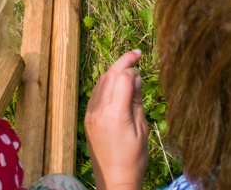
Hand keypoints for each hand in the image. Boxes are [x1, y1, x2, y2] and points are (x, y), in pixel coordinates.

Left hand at [84, 49, 147, 189]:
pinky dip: (106, 83)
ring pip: (101, 81)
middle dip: (123, 61)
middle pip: (109, 74)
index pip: (122, 77)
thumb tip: (135, 76)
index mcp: (115, 114)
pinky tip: (116, 83)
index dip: (133, 68)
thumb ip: (136, 100)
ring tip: (128, 67)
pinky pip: (96, 92)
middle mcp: (99, 110)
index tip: (142, 67)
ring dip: (114, 70)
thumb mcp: (141, 130)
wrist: (114, 182)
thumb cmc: (134, 159)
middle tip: (136, 53)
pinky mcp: (87, 118)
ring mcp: (91, 114)